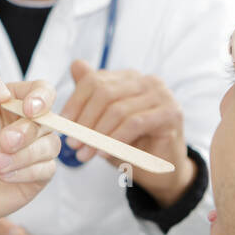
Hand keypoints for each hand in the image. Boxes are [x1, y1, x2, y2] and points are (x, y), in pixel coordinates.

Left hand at [0, 63, 59, 231]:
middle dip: (27, 132)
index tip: (28, 109)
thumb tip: (4, 89)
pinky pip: (47, 169)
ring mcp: (31, 151)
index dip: (42, 97)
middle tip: (4, 142)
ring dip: (24, 155)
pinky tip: (2, 176)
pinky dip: (26, 172)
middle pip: (48, 119)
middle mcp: (24, 124)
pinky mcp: (33, 177)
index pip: (41, 90)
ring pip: (52, 145)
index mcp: (9, 102)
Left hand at [61, 59, 195, 205]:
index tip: (63, 125)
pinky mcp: (171, 113)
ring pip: (118, 110)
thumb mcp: (103, 120)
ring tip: (85, 153)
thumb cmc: (129, 144)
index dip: (75, 102)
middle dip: (84, 121)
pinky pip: (135, 123)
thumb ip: (90, 96)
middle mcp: (147, 81)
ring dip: (97, 135)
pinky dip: (116, 139)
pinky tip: (105, 152)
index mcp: (128, 78)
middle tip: (73, 144)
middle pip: (105, 93)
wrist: (160, 169)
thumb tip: (76, 65)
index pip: (94, 81)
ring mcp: (161, 95)